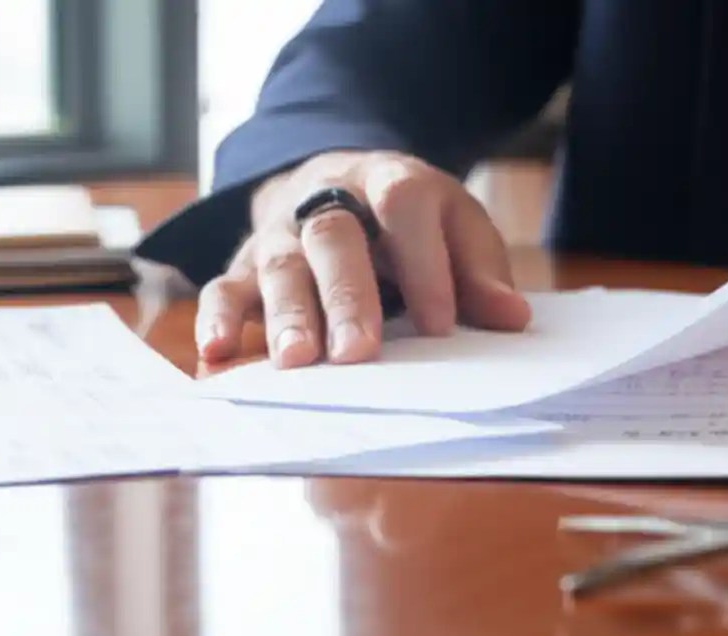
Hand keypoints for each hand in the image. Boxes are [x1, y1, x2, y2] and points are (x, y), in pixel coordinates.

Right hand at [196, 150, 531, 366]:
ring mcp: (281, 233)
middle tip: (358, 353)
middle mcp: (327, 200)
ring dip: (286, 316)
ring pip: (278, 267)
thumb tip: (511, 318)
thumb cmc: (409, 222)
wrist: (337, 182)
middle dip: (347, 297)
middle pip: (333, 239)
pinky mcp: (245, 264)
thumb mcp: (456, 226)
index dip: (425, 266)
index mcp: (390, 181)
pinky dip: (216, 321)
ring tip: (296, 362)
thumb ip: (481, 270)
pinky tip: (215, 356)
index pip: (405, 207)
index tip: (441, 326)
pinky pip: (224, 288)